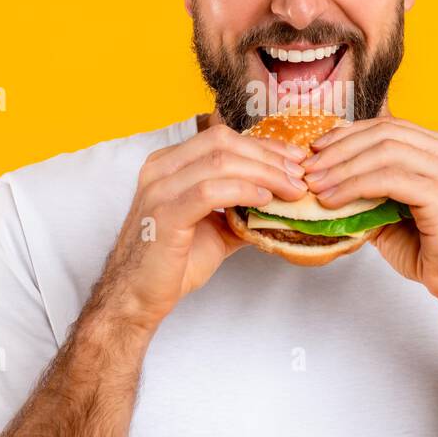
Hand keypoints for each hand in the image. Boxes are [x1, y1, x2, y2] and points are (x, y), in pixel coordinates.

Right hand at [101, 124, 308, 331]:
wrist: (137, 297)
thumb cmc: (173, 262)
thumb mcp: (216, 228)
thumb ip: (242, 208)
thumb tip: (284, 200)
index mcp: (170, 164)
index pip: (222, 139)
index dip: (264, 145)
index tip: (295, 159)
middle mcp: (161, 169)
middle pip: (223, 142)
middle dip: (269, 156)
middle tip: (300, 174)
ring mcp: (159, 189)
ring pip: (220, 162)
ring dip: (264, 173)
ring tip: (291, 189)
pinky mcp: (165, 214)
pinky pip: (209, 191)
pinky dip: (243, 190)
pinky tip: (264, 198)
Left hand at [300, 115, 437, 313]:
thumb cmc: (435, 253)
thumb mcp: (395, 213)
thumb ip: (370, 192)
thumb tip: (326, 181)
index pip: (388, 126)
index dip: (348, 134)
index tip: (316, 151)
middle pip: (384, 132)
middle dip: (339, 148)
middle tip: (308, 168)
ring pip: (384, 152)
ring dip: (342, 167)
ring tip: (315, 186)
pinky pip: (389, 179)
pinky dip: (355, 186)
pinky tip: (333, 200)